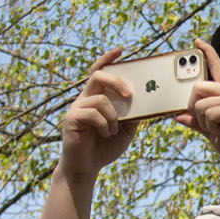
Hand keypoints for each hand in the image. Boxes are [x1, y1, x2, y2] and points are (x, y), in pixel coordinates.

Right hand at [56, 49, 138, 182]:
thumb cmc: (105, 146)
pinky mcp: (72, 119)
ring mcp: (77, 108)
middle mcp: (85, 98)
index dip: (108, 59)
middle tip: (130, 94)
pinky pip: (93, 114)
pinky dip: (106, 124)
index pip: (100, 71)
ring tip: (115, 129)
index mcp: (97, 96)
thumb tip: (148, 100)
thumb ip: (133, 114)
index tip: (121, 50)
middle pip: (98, 76)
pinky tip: (108, 134)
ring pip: (99, 98)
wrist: (86, 168)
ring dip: (114, 115)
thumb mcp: (126, 129)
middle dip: (116, 81)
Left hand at [180, 42, 219, 173]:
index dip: (207, 53)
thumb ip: (197, 122)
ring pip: (199, 103)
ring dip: (204, 121)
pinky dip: (211, 127)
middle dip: (194, 106)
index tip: (197, 41)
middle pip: (198, 86)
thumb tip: (177, 116)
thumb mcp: (213, 132)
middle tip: (210, 122)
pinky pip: (206, 114)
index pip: (217, 67)